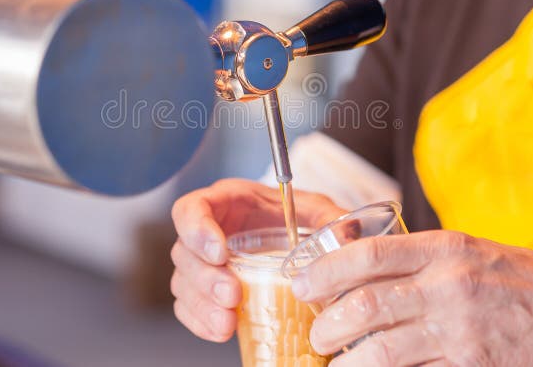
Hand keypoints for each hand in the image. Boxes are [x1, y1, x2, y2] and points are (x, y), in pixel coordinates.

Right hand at [170, 178, 346, 342]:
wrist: (298, 242)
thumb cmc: (299, 219)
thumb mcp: (318, 211)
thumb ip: (332, 218)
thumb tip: (350, 235)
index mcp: (228, 202)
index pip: (191, 208)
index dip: (197, 229)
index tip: (220, 252)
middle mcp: (210, 230)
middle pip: (184, 251)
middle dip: (205, 276)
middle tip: (232, 294)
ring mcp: (205, 263)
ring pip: (183, 282)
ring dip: (202, 304)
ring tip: (228, 322)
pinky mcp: (206, 291)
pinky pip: (188, 307)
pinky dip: (201, 322)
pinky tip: (223, 331)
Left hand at [293, 230, 532, 365]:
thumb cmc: (524, 278)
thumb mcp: (469, 251)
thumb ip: (419, 257)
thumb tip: (360, 264)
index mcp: (444, 248)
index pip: (368, 255)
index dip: (326, 270)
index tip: (304, 283)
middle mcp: (448, 285)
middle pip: (366, 302)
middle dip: (328, 321)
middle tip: (316, 331)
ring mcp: (460, 329)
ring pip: (383, 347)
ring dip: (348, 358)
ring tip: (333, 360)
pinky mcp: (471, 364)